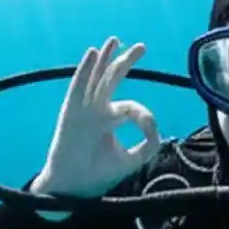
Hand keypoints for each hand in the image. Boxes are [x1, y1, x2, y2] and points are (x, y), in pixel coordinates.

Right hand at [30, 37, 160, 219]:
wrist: (73, 189)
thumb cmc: (97, 174)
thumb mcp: (131, 160)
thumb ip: (148, 145)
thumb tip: (157, 129)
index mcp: (109, 119)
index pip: (131, 107)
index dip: (144, 116)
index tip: (150, 129)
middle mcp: (96, 110)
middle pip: (112, 79)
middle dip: (126, 61)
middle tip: (142, 46)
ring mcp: (83, 109)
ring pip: (96, 78)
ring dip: (105, 58)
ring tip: (114, 40)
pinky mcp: (70, 112)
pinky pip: (78, 86)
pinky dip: (85, 69)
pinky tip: (93, 53)